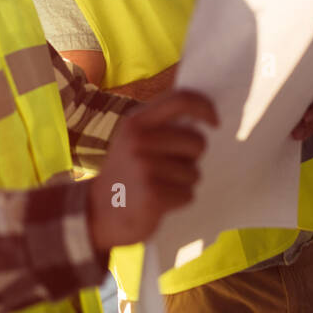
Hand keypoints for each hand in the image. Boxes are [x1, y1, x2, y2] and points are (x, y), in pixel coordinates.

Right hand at [88, 89, 216, 252]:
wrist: (97, 213)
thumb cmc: (126, 173)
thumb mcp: (133, 138)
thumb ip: (162, 124)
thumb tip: (204, 116)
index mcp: (136, 121)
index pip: (181, 100)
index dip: (205, 107)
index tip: (215, 122)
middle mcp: (138, 140)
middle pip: (196, 141)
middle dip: (193, 157)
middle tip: (172, 167)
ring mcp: (144, 167)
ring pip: (194, 172)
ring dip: (183, 182)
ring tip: (159, 185)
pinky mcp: (152, 195)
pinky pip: (188, 194)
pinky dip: (179, 200)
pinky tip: (158, 201)